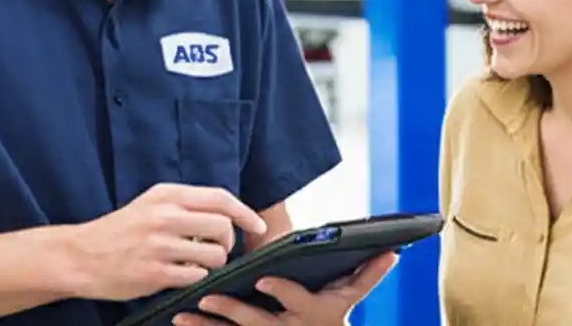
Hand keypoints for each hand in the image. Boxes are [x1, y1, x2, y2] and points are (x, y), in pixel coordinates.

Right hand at [64, 183, 267, 301]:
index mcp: (167, 194)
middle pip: (223, 227)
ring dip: (213, 264)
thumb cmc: (122, 230)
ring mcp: (159, 246)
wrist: (80, 255)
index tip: (257, 227)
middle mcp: (164, 216)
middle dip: (229, 243)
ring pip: (214, 255)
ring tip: (197, 264)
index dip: (245, 213)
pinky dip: (196, 278)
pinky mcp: (154, 273)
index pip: (220, 198)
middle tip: (220, 250)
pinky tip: (182, 275)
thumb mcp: (152, 204)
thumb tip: (228, 215)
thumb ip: (186, 205)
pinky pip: (196, 277)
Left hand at [172, 251, 397, 325]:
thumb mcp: (351, 298)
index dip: (282, 293)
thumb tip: (392, 252)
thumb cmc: (333, 317)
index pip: (298, 302)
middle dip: (233, 312)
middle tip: (208, 299)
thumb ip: (369, 275)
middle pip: (258, 324)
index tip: (263, 280)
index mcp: (316, 314)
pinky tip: (179, 321)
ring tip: (182, 315)